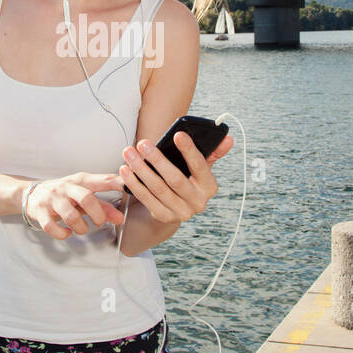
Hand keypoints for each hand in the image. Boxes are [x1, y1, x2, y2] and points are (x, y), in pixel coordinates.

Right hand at [24, 172, 126, 238]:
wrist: (30, 194)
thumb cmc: (63, 195)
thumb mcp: (82, 196)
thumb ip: (102, 206)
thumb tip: (121, 218)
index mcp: (80, 181)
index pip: (102, 180)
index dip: (117, 183)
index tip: (129, 187)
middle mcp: (66, 188)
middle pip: (87, 198)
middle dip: (98, 214)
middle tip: (100, 222)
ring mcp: (52, 199)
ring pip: (70, 216)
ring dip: (81, 227)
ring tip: (82, 229)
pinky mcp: (41, 212)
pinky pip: (52, 227)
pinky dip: (62, 234)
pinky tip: (66, 233)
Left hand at [118, 131, 235, 224]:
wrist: (178, 207)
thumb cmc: (189, 179)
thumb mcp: (201, 167)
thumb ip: (213, 152)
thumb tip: (227, 139)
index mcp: (209, 186)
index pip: (200, 166)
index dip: (189, 151)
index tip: (177, 135)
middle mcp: (198, 202)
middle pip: (175, 179)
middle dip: (157, 160)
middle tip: (142, 143)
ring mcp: (181, 212)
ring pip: (157, 188)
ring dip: (141, 170)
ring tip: (129, 153)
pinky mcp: (163, 217)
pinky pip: (146, 199)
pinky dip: (134, 184)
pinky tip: (125, 170)